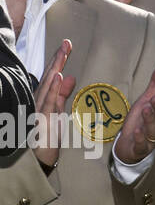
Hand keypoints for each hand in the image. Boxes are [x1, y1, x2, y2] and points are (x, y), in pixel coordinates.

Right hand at [31, 39, 75, 168]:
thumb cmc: (44, 137)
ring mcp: (38, 111)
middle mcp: (37, 103)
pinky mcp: (41, 122)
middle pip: (48, 78)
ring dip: (54, 70)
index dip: (58, 60)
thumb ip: (62, 95)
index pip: (50, 77)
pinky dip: (53, 90)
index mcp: (42, 100)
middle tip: (66, 43)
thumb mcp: (57, 112)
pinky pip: (48, 104)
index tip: (67, 45)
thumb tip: (69, 76)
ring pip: (47, 87)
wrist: (35, 162)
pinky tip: (58, 77)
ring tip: (62, 54)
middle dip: (57, 60)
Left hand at [114, 62, 154, 164]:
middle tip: (154, 98)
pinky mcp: (140, 148)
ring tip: (145, 109)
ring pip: (154, 130)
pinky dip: (140, 139)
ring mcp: (150, 138)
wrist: (129, 145)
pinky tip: (137, 131)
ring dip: (150, 120)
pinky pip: (142, 145)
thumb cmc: (141, 119)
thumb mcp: (147, 99)